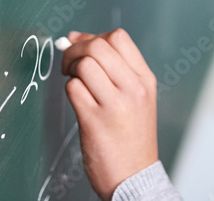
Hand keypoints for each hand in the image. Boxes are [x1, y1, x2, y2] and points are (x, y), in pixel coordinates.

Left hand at [60, 29, 158, 200]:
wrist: (134, 178)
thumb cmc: (131, 138)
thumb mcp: (136, 98)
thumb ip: (112, 68)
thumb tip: (76, 38)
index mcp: (144, 80)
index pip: (119, 38)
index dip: (93, 36)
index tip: (80, 46)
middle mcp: (133, 89)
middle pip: (98, 45)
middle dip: (75, 49)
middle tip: (69, 64)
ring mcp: (115, 105)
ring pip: (84, 65)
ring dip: (70, 69)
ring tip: (74, 82)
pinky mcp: (95, 121)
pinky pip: (73, 89)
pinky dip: (69, 90)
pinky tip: (77, 101)